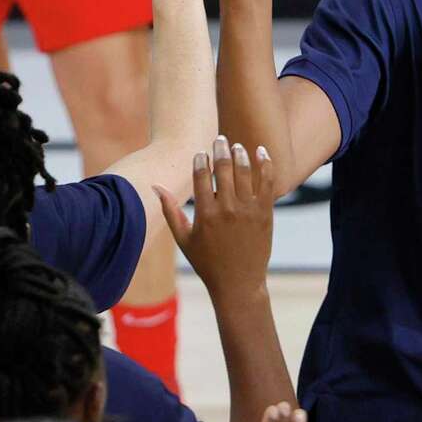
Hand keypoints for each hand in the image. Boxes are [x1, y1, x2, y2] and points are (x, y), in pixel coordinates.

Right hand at [154, 136, 273, 304]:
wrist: (238, 283)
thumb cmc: (207, 262)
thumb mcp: (183, 238)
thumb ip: (170, 211)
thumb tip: (155, 186)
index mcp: (205, 214)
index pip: (201, 176)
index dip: (200, 160)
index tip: (200, 153)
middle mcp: (227, 209)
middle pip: (224, 168)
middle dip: (220, 149)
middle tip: (219, 139)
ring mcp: (248, 210)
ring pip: (245, 171)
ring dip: (240, 153)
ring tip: (236, 145)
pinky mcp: (265, 213)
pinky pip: (267, 182)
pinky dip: (264, 163)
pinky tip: (260, 151)